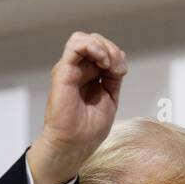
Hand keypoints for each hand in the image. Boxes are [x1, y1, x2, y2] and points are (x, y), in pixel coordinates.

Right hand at [27, 31, 127, 183]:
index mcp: (89, 76)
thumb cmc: (88, 130)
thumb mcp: (109, 99)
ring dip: (102, 46)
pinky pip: (76, 45)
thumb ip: (113, 78)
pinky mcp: (62, 72)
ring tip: (108, 64)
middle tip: (118, 69)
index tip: (122, 72)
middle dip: (111, 49)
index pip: (102, 50)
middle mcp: (77, 70)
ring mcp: (69, 69)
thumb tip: (119, 61)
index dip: (116, 55)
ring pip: (83, 38)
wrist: (74, 145)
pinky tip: (102, 62)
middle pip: (94, 41)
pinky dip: (93, 47)